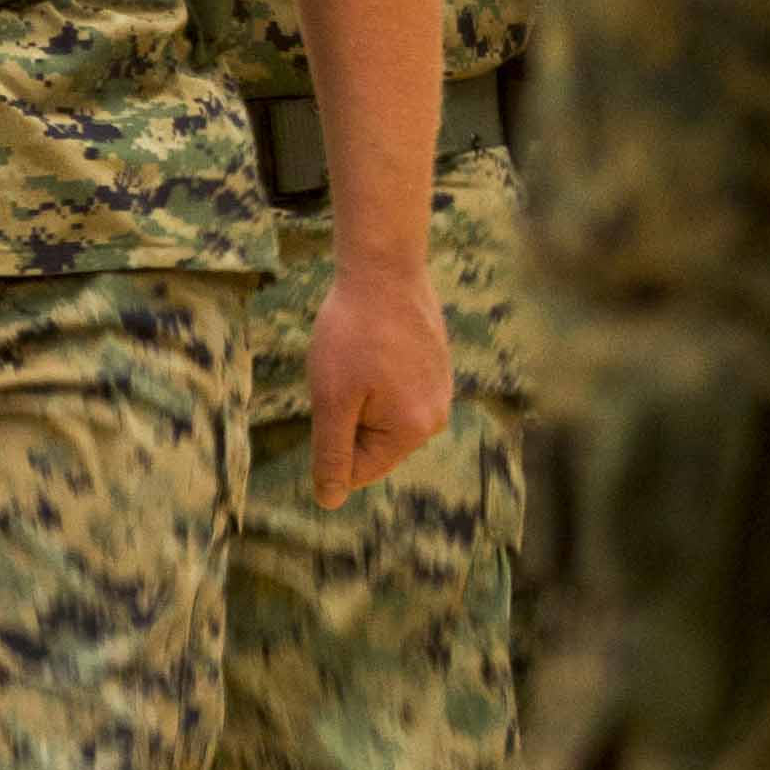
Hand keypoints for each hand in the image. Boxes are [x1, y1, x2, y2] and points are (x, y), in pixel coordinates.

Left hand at [306, 261, 451, 506]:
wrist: (384, 269)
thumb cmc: (352, 333)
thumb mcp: (330, 400)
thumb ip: (331, 454)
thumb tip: (330, 501)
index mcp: (413, 431)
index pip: (359, 469)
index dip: (330, 440)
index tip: (330, 396)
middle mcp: (435, 417)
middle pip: (371, 442)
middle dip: (346, 415)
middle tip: (343, 372)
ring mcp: (439, 390)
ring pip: (379, 414)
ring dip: (358, 393)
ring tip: (358, 355)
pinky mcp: (435, 367)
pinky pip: (393, 389)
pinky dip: (373, 374)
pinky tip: (372, 345)